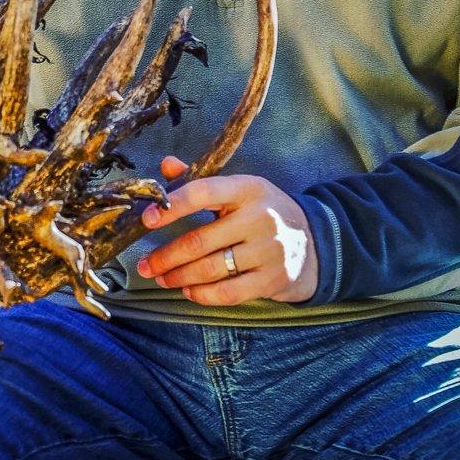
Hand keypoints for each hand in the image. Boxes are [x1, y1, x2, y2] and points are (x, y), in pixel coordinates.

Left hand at [134, 156, 317, 305]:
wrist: (314, 242)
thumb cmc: (264, 211)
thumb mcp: (240, 189)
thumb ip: (201, 180)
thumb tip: (166, 165)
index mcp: (247, 188)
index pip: (202, 192)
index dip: (171, 207)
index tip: (146, 220)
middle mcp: (259, 217)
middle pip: (200, 240)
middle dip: (166, 256)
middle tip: (145, 265)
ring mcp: (268, 250)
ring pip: (210, 269)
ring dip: (179, 277)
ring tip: (162, 278)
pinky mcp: (273, 279)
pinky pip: (228, 292)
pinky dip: (202, 294)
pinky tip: (187, 290)